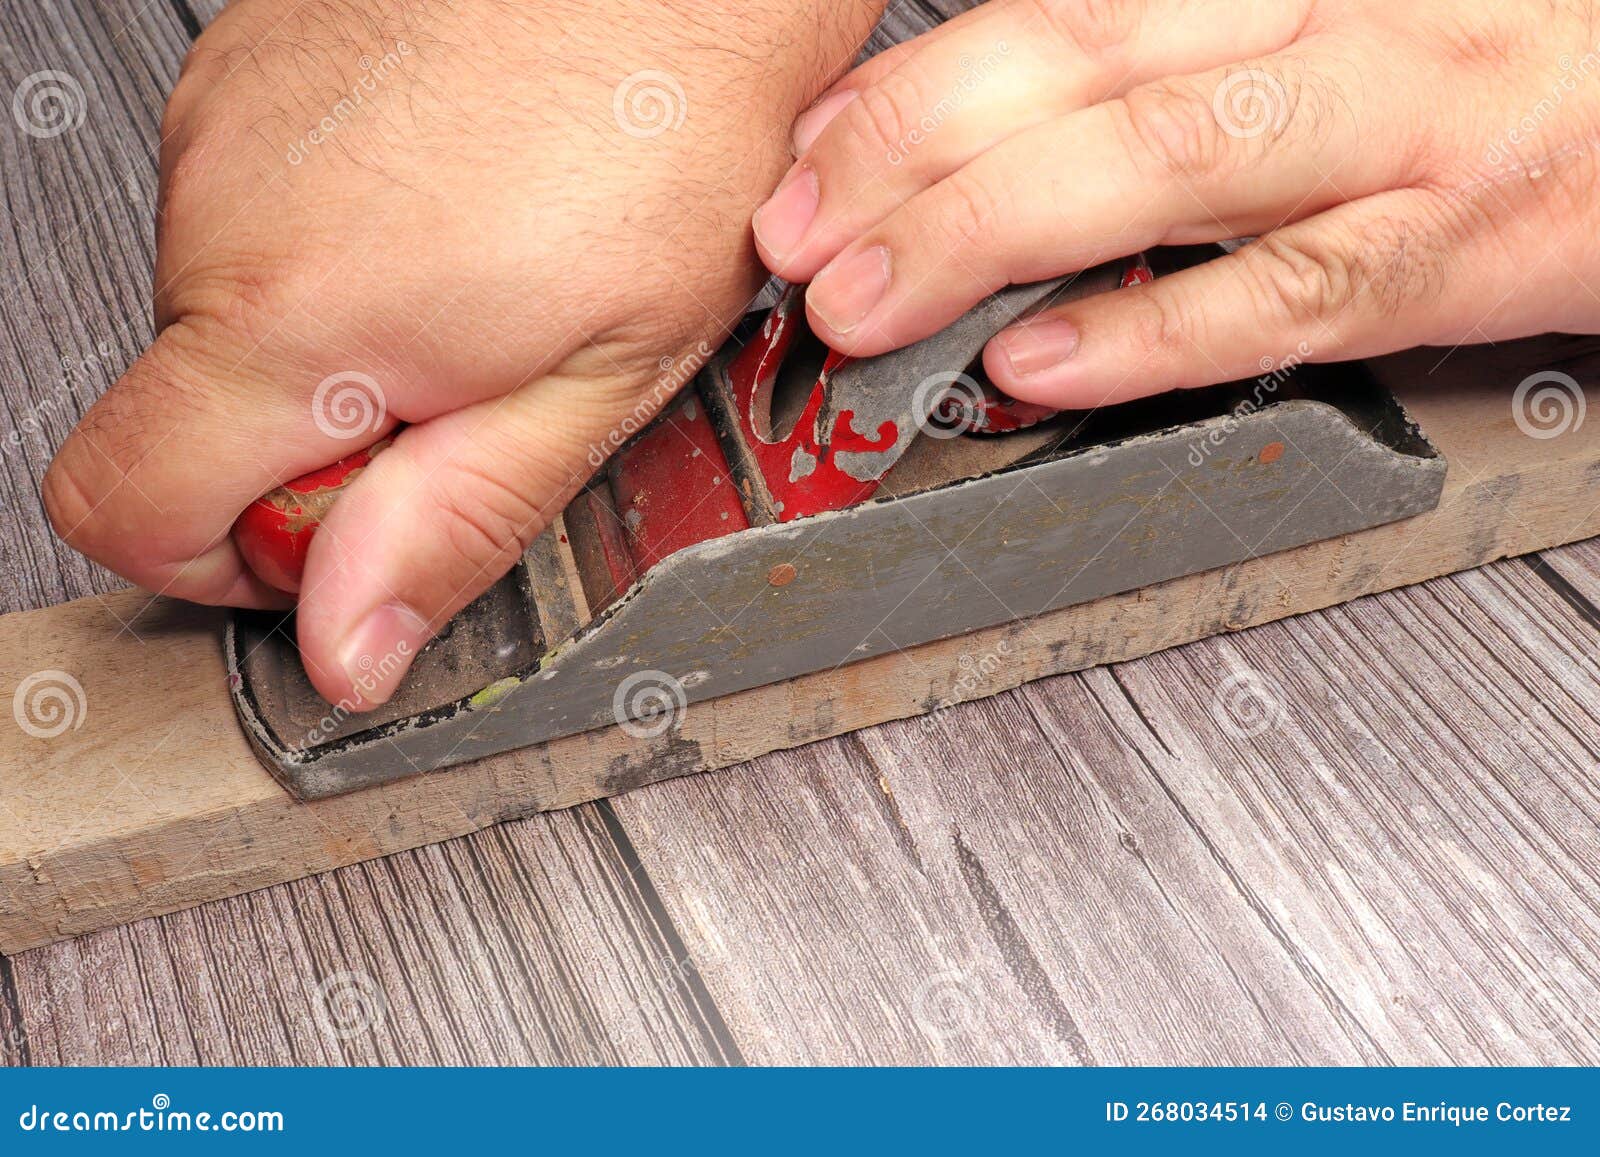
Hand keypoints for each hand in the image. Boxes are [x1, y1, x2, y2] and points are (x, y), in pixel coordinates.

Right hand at [44, 0, 879, 706]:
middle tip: (473, 390)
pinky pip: (256, 214)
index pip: (119, 506)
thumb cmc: (668, 127)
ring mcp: (228, 124)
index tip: (338, 539)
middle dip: (319, 447)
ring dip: (341, 338)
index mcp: (300, 316)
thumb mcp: (598, 379)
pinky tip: (453, 211)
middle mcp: (228, 209)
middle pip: (190, 416)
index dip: (221, 563)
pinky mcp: (252, 68)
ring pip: (231, 313)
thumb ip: (455, 520)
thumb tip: (350, 643)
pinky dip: (340, 248)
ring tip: (483, 283)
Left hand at [753, 0, 1599, 406]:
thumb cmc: (1466, 67)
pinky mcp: (1456, 246)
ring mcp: (1398, 130)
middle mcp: (1327, 24)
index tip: (802, 162)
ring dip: (990, 233)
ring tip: (870, 301)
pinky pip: (1286, 292)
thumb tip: (965, 125)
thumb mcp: (1295, 34)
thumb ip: (1142, 67)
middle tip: (796, 239)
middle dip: (909, 156)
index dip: (906, 89)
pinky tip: (1040, 363)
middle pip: (1081, 66)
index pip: (1053, 9)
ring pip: (1164, 162)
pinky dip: (1152, 328)